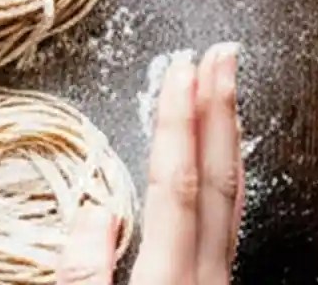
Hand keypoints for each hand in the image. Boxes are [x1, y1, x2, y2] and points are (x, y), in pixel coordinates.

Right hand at [58, 43, 243, 284]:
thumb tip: (95, 212)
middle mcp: (205, 278)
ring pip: (233, 198)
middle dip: (218, 110)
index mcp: (167, 282)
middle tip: (221, 56)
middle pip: (216, 180)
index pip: (175, 184)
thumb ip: (84, 274)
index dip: (177, 121)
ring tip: (226, 90)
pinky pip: (231, 218)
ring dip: (228, 136)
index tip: (180, 71)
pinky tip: (222, 161)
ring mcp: (218, 284)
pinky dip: (228, 174)